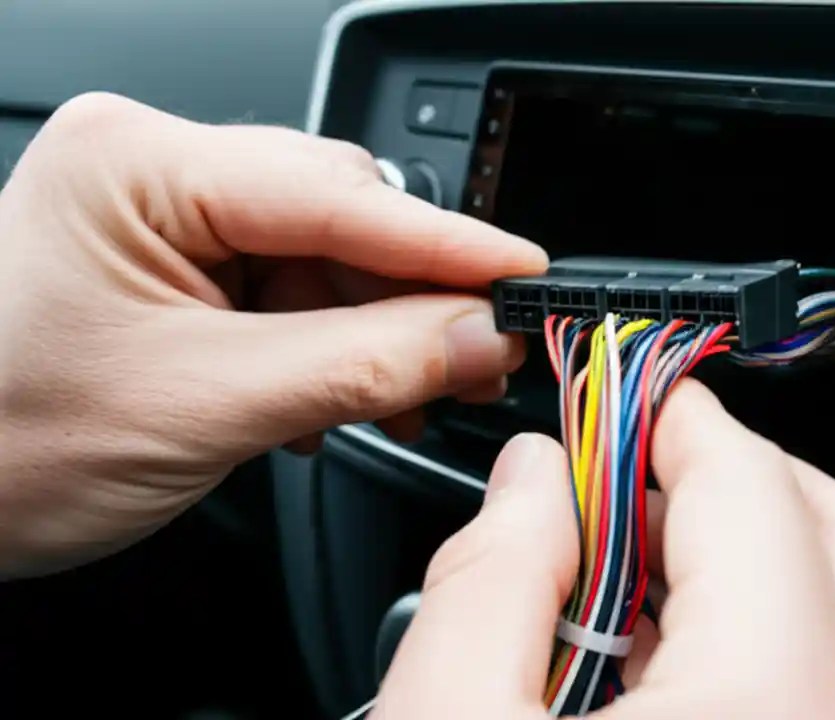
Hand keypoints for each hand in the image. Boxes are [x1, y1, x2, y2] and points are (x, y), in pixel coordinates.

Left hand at [0, 93, 546, 577]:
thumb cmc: (1, 443)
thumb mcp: (208, 405)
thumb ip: (365, 365)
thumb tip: (480, 336)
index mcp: (139, 165)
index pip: (339, 195)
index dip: (451, 244)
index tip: (528, 278)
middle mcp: (152, 170)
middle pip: (341, 217)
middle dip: (414, 295)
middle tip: (479, 358)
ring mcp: (163, 215)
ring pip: (325, 258)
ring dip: (376, 331)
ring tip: (402, 398)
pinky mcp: (176, 264)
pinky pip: (289, 288)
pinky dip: (331, 344)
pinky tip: (343, 396)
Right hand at [374, 381, 834, 718]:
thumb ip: (489, 585)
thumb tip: (534, 484)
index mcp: (772, 708)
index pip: (749, 482)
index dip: (672, 415)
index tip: (621, 398)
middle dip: (740, 474)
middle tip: (633, 477)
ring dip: (764, 561)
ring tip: (639, 578)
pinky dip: (782, 646)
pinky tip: (675, 671)